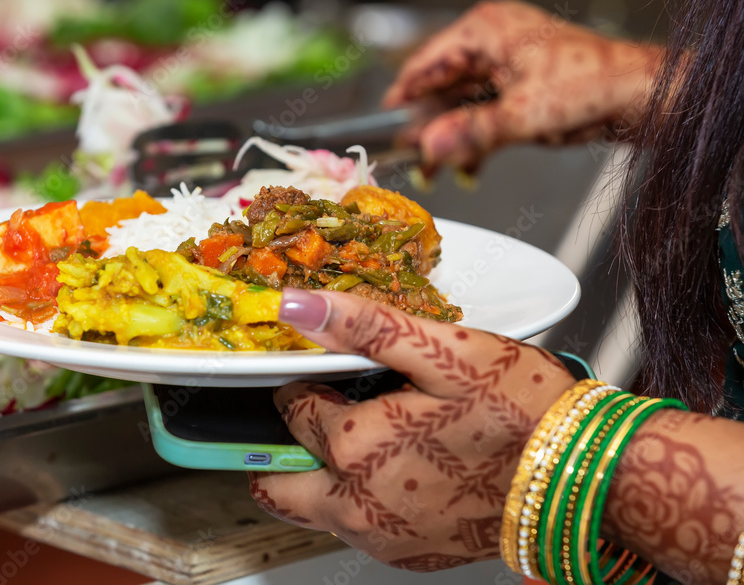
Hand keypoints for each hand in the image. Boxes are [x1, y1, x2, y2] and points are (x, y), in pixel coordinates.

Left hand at [250, 288, 575, 570]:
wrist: (585, 477)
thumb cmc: (522, 412)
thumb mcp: (443, 351)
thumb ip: (362, 326)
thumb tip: (298, 305)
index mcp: (356, 448)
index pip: (291, 410)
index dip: (305, 384)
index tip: (327, 374)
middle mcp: (357, 507)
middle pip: (277, 483)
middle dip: (283, 449)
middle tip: (318, 418)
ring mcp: (383, 539)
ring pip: (315, 510)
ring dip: (320, 477)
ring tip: (371, 439)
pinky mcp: (411, 557)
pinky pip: (359, 531)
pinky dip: (360, 502)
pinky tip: (402, 471)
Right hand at [382, 0, 662, 172]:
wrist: (643, 97)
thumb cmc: (595, 84)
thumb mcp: (526, 113)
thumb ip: (473, 132)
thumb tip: (429, 147)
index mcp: (485, 31)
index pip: (425, 64)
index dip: (402, 99)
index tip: (383, 129)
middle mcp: (489, 45)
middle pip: (438, 88)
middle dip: (426, 127)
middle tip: (411, 160)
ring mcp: (502, 68)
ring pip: (457, 106)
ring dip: (448, 140)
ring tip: (434, 172)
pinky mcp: (514, 91)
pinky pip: (479, 116)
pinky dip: (471, 142)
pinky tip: (468, 169)